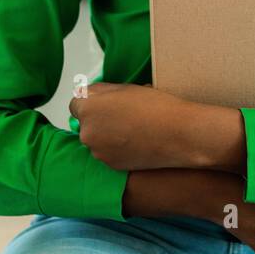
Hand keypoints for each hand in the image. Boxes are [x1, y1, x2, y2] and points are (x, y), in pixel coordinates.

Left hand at [69, 81, 197, 170]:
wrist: (178, 134)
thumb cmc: (155, 107)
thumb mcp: (126, 88)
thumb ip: (101, 91)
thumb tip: (89, 93)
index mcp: (88, 108)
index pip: (76, 103)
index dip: (92, 102)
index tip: (105, 104)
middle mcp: (87, 132)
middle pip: (86, 123)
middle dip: (99, 120)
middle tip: (123, 116)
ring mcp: (98, 151)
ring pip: (97, 140)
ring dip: (107, 136)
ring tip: (133, 130)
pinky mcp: (110, 165)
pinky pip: (108, 154)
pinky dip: (117, 149)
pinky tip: (136, 142)